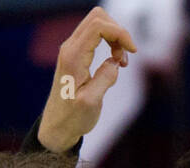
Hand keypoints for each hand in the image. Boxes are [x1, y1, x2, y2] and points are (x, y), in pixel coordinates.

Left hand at [36, 6, 136, 152]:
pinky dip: (110, 43)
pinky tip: (115, 61)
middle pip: (98, 18)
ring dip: (115, 37)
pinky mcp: (75, 55)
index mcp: (73, 57)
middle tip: (126, 55)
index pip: (98, 26)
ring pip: (97, 24)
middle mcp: (70, 48)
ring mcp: (71, 50)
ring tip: (121, 61)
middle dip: (118, 31)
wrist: (57, 127)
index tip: (133, 51)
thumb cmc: (73, 118)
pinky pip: (95, 36)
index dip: (120, 32)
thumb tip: (115, 62)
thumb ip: (105, 78)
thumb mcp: (91, 102)